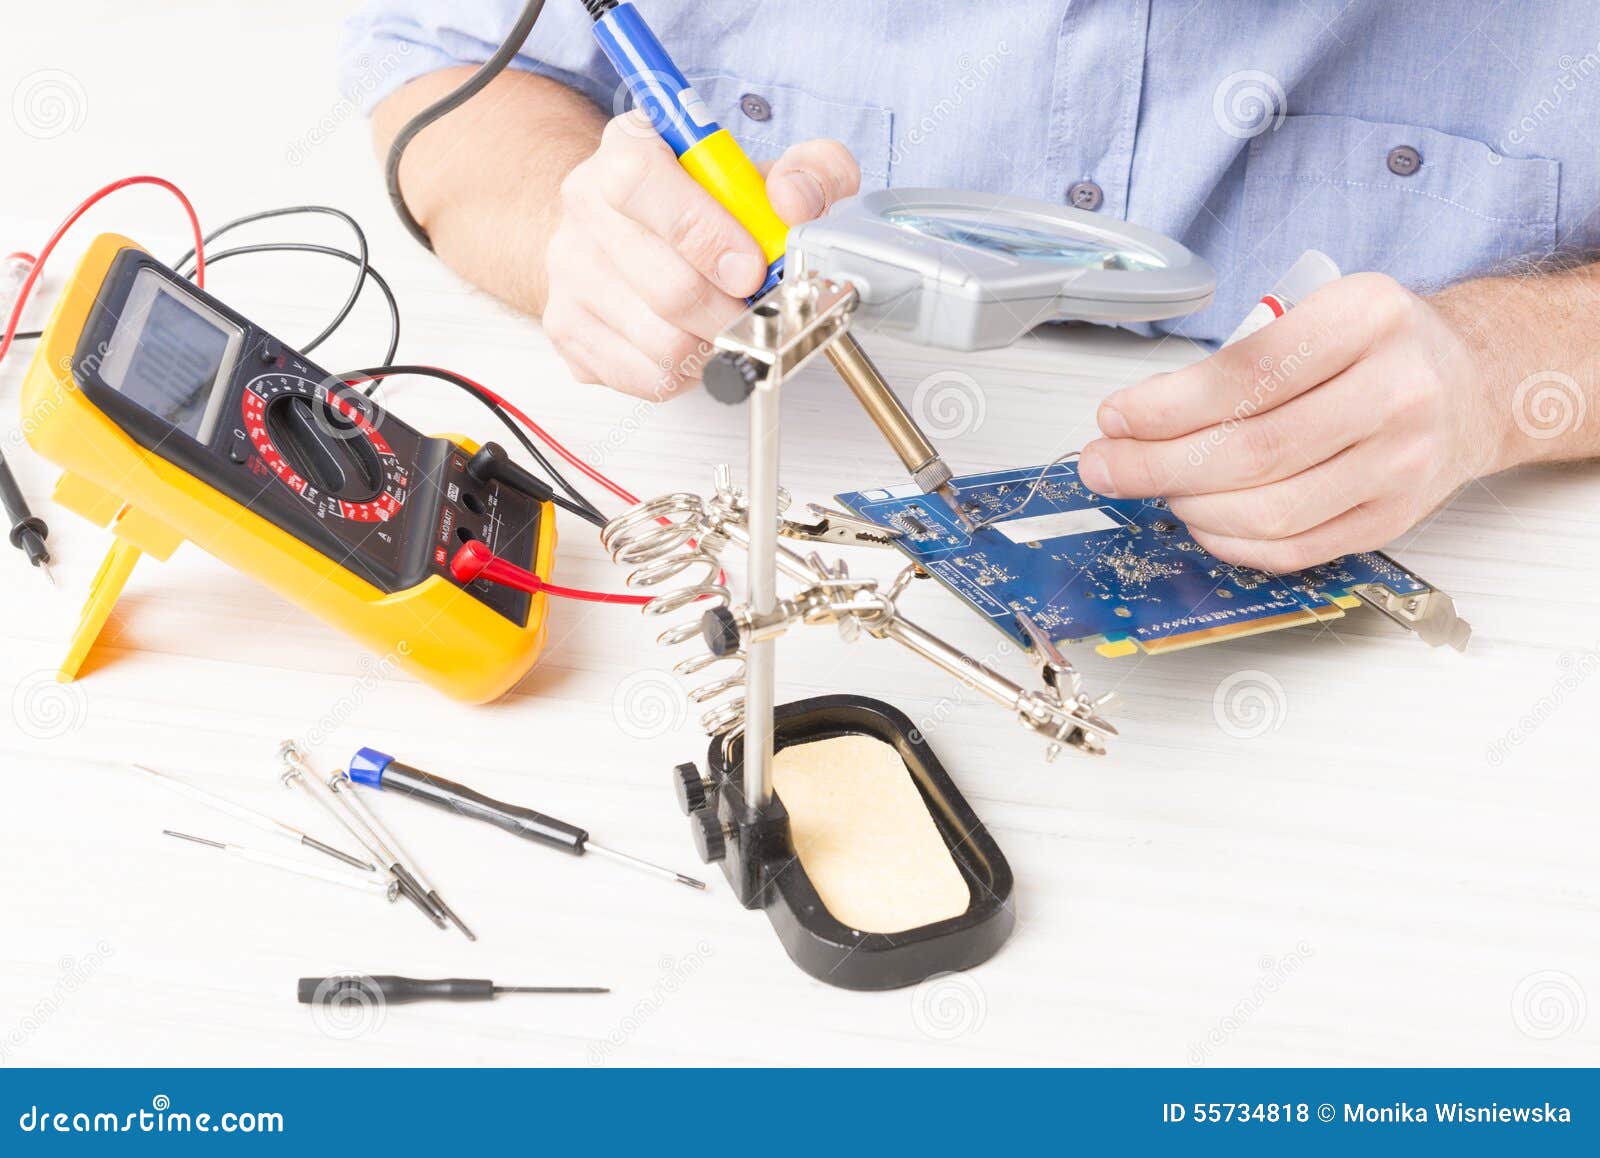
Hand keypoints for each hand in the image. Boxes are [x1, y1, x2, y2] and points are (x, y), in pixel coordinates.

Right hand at [545, 111, 859, 397]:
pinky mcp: (568, 329)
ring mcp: (570, 273)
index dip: (706, 234)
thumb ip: (807, 170)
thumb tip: (796, 202)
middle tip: (757, 309)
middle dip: (732, 311)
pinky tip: (694, 340)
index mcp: (627, 150)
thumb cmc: (697, 203)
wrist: (624, 227)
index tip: (750, 268)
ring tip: (726, 321)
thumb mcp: (764, 171)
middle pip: (667, 287)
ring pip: (662, 343)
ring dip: (714, 345)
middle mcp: (585, 207)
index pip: (642, 183)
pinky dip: (687, 372)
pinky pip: (645, 377)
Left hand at [1077, 273, 1505, 571]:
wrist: (1474, 385)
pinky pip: (1295, 547)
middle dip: (1158, 463)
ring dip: (1190, 505)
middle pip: (1253, 449)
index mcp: (1369, 318)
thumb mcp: (1318, 311)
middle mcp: (1396, 391)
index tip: (1115, 417)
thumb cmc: (1377, 348)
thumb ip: (1238, 358)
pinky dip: (1232, 541)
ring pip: (1271, 508)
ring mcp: (1402, 463)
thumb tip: (1137, 419)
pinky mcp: (1393, 518)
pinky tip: (1200, 519)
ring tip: (1156, 487)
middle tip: (1106, 465)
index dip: (1168, 406)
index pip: (1249, 374)